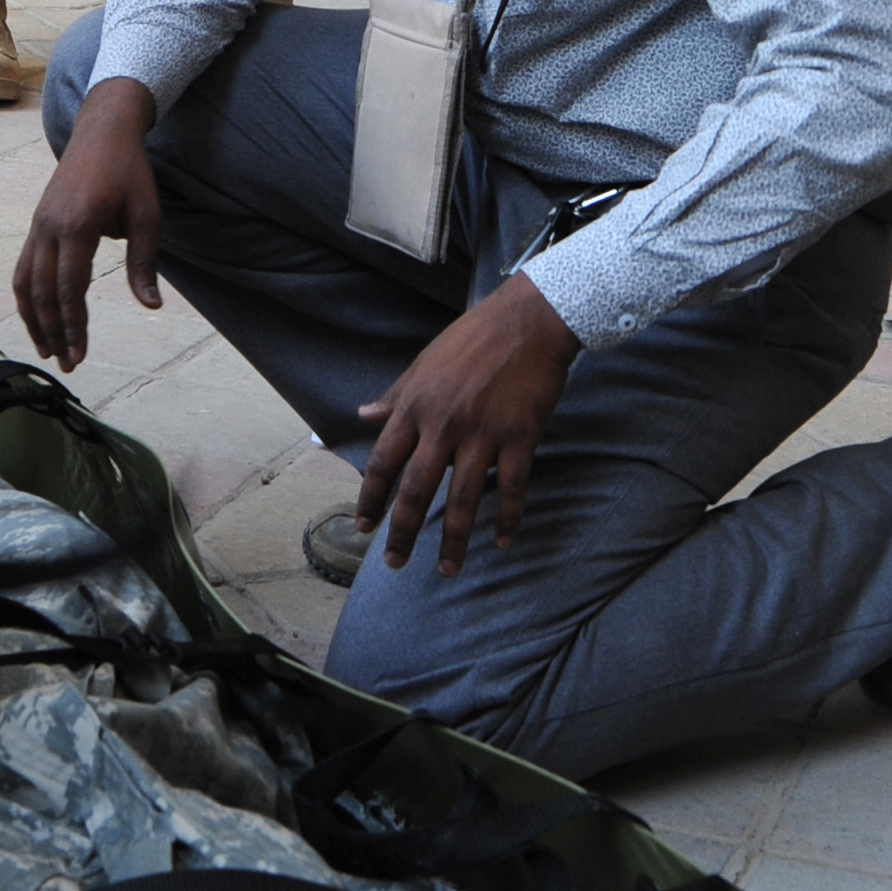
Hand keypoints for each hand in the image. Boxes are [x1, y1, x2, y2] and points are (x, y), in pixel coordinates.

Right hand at [14, 78, 161, 365]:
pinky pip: (23, 267)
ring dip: (34, 320)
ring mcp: (38, 224)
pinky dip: (26, 297)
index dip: (73, 325)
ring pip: (24, 282)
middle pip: (42, 291)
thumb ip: (144, 262)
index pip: (69, 287)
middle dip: (53, 331)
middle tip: (67, 364)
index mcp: (78, 225)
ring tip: (47, 350)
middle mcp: (49, 227)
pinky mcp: (36, 224)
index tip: (79, 355)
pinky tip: (37, 318)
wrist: (103, 131)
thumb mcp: (147, 214)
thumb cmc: (130, 172)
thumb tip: (151, 306)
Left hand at [356, 275, 579, 578]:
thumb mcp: (423, 362)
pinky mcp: (519, 437)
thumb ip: (395, 394)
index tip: (363, 527)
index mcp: (416, 406)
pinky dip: (508, 518)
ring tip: (448, 570)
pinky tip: (504, 542)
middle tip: (393, 563)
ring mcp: (483, 433)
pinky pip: (512, 487)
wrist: (528, 320)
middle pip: (416, 490)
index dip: (371, 498)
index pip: (384, 462)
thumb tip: (363, 413)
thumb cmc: (473, 338)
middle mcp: (443, 425)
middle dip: (402, 532)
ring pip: (462, 498)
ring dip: (454, 540)